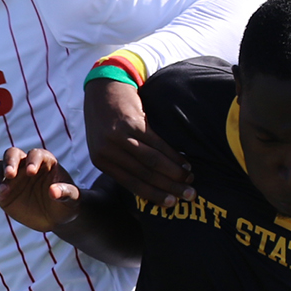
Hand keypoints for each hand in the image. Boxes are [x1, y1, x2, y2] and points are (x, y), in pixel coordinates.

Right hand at [0, 146, 81, 231]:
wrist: (55, 218)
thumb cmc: (66, 204)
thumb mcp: (72, 200)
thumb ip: (65, 193)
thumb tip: (53, 192)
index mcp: (44, 161)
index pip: (35, 154)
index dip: (32, 160)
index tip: (31, 172)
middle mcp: (25, 165)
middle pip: (12, 154)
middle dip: (9, 162)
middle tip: (10, 175)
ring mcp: (12, 177)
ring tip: (3, 191)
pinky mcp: (3, 191)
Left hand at [84, 78, 190, 208]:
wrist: (103, 86)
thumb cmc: (108, 119)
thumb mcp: (106, 143)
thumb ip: (123, 162)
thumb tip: (150, 185)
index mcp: (100, 160)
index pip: (130, 183)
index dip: (153, 195)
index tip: (171, 203)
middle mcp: (106, 150)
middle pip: (143, 174)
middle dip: (168, 187)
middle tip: (188, 195)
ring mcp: (117, 137)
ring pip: (151, 161)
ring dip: (173, 172)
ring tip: (189, 178)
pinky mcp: (130, 122)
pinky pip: (155, 143)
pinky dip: (172, 154)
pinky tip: (184, 160)